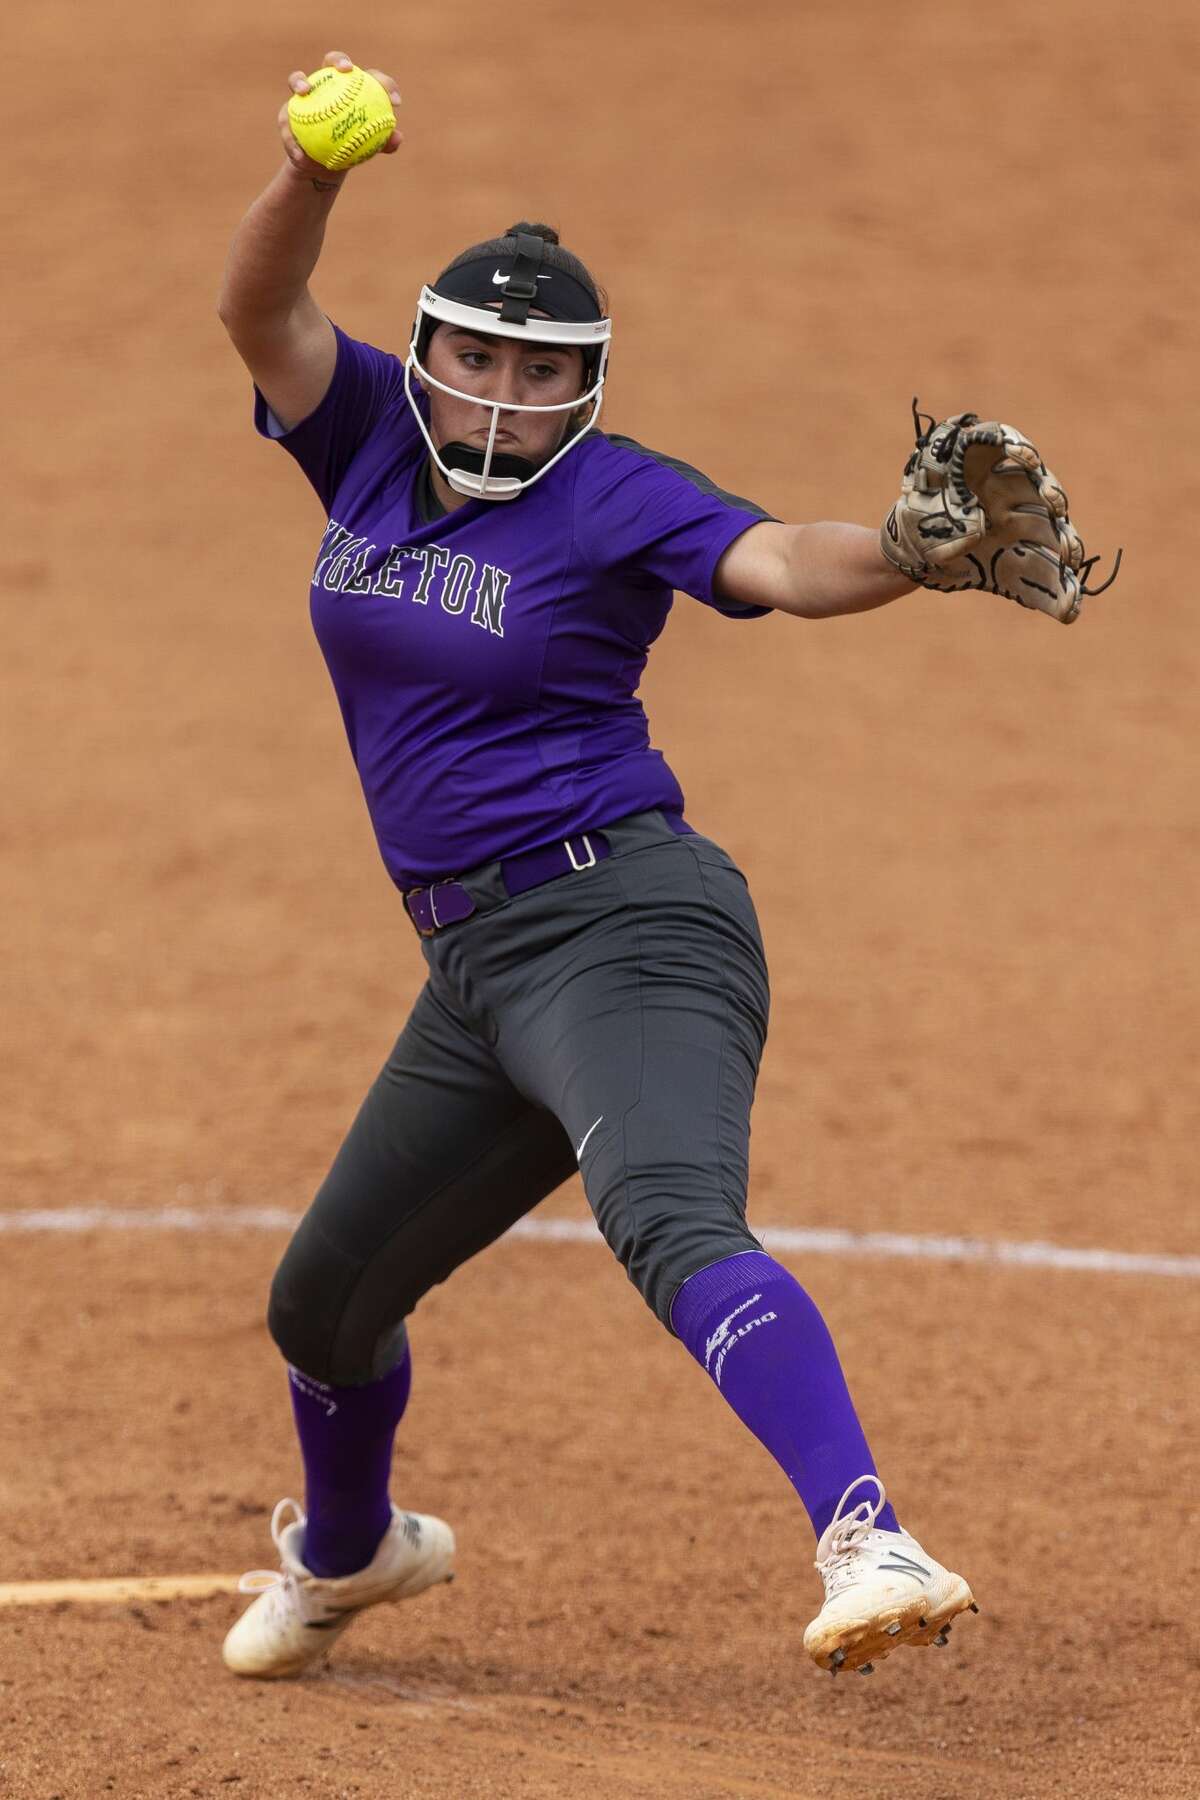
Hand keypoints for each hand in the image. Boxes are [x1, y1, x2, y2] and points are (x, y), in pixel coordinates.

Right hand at [278, 50, 403, 181]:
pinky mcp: (286, 115)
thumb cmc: (352, 148)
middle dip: (339, 60)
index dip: (382, 82)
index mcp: (351, 87)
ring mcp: (304, 97)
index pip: (368, 77)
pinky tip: (300, 154)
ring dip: (299, 81)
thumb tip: (397, 137)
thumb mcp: (369, 148)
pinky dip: (292, 139)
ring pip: (296, 79)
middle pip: (331, 62)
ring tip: (304, 91)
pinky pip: (286, 124)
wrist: (326, 163)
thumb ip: (385, 142)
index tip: (394, 101)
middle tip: (347, 71)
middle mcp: (327, 84)